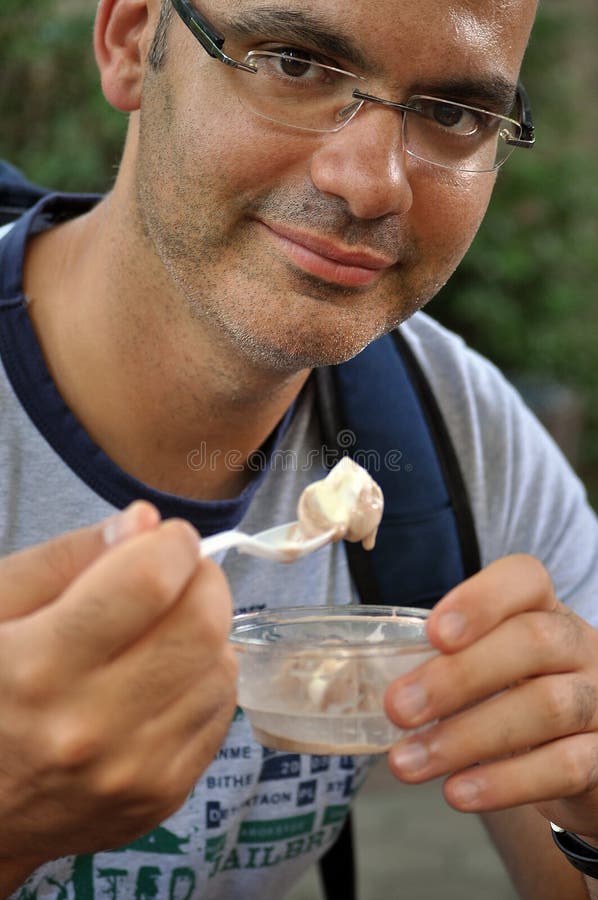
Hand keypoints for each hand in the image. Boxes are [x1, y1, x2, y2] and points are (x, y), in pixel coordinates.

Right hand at [0, 503, 236, 884]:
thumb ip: (66, 558)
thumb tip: (144, 522)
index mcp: (40, 667)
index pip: (150, 582)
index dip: (173, 544)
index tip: (168, 538)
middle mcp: (92, 727)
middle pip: (203, 624)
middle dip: (204, 580)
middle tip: (178, 576)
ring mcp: (134, 772)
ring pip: (221, 668)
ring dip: (206, 633)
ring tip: (163, 632)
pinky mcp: (163, 797)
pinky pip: (220, 714)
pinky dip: (204, 682)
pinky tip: (165, 678)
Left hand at [385, 554, 597, 841]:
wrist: (583, 758)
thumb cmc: (519, 697)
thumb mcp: (492, 664)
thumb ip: (447, 661)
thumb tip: (373, 685)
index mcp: (545, 610)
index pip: (525, 579)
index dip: (480, 599)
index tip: (432, 633)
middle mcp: (581, 646)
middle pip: (533, 641)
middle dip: (458, 676)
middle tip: (397, 708)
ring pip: (547, 706)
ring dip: (466, 737)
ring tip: (407, 761)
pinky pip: (565, 765)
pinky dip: (505, 782)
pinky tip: (457, 791)